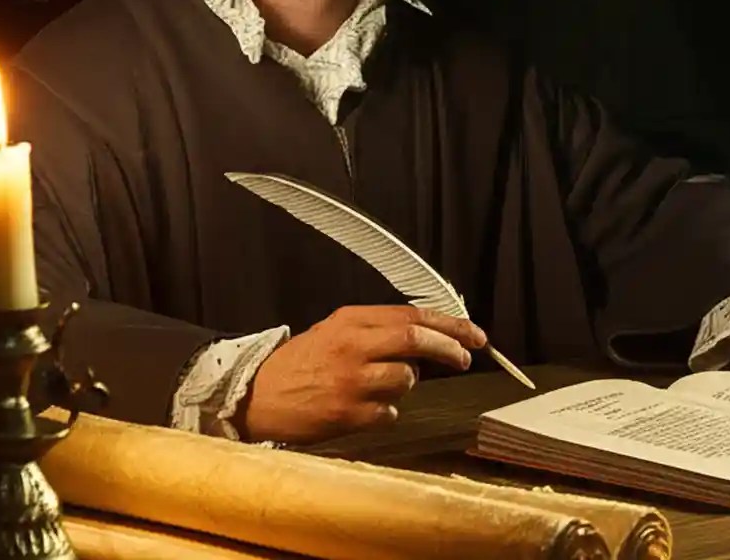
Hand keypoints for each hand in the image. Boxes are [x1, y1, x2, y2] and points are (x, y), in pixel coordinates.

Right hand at [235, 306, 487, 443]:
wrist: (255, 396)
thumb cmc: (299, 364)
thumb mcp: (334, 332)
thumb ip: (376, 331)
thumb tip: (427, 336)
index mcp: (350, 321)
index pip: (412, 315)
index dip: (449, 324)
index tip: (474, 334)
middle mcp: (353, 347)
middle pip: (417, 340)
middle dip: (449, 348)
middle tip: (465, 357)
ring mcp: (352, 382)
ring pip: (407, 380)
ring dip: (405, 384)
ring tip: (378, 385)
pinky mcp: (349, 414)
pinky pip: (390, 413)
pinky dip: (385, 411)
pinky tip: (362, 407)